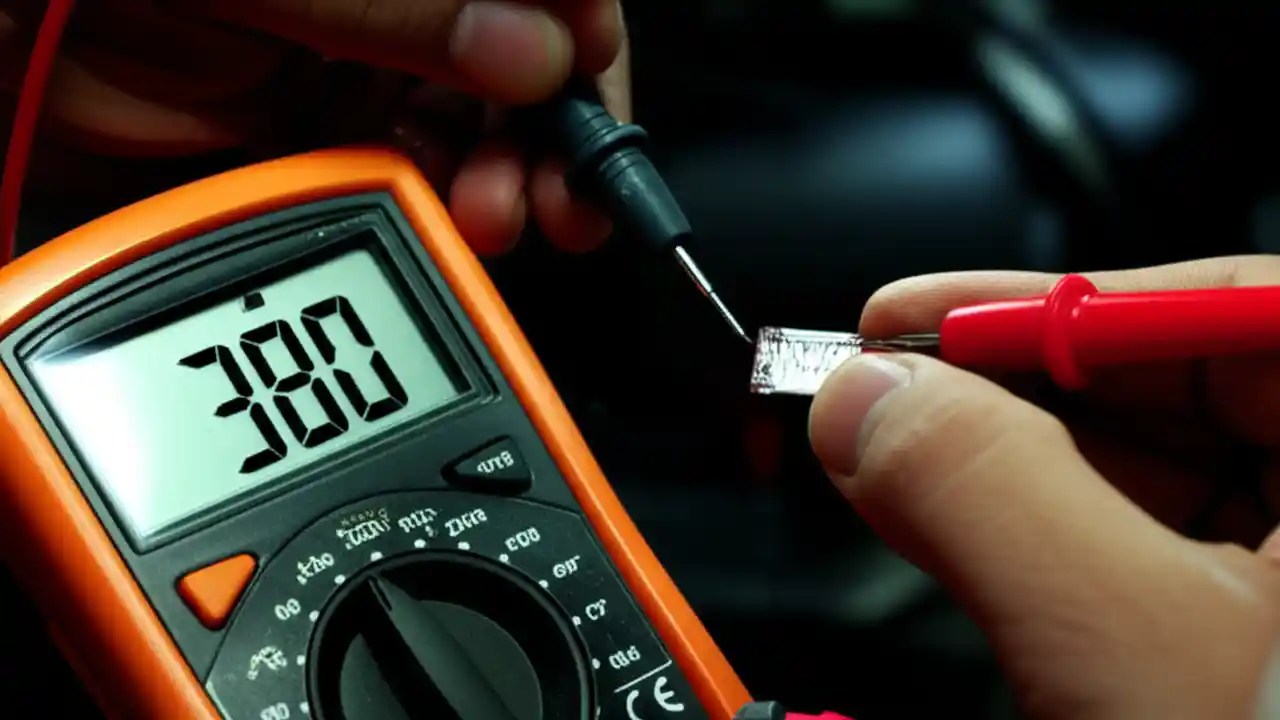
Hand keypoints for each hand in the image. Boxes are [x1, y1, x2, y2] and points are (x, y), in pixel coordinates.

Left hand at [0, 0, 628, 254]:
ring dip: (509, 188)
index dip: (572, 23)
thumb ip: (385, 4)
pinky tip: (449, 232)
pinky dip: (444, 227)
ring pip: (473, 146)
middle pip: (517, 72)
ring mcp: (347, 94)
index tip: (589, 69)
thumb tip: (530, 48)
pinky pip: (409, 201)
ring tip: (500, 215)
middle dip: (555, 130)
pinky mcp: (316, 172)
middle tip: (561, 183)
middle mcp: (377, 19)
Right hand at [808, 256, 1279, 718]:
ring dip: (1005, 458)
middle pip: (1180, 388)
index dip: (1063, 300)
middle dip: (1016, 382)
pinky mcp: (1246, 650)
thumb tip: (866, 396)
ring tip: (893, 446)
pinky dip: (1028, 534)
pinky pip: (1131, 555)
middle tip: (888, 378)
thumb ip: (994, 495)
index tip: (918, 314)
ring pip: (1145, 476)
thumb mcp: (1134, 644)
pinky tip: (950, 518)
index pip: (1237, 313)